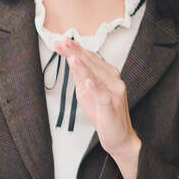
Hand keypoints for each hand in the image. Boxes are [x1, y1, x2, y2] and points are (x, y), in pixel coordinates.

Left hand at [52, 38, 140, 178]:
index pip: (89, 58)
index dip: (74, 49)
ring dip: (84, 67)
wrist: (120, 137)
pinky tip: (88, 82)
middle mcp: (113, 80)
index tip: (59, 41)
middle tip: (62, 41)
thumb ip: (80, 76)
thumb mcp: (87, 93)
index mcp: (107, 74)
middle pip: (92, 64)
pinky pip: (103, 96)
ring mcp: (114, 93)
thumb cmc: (103, 113)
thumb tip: (70, 59)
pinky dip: (96, 89)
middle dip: (76, 52)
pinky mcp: (112, 107)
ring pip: (97, 77)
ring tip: (72, 57)